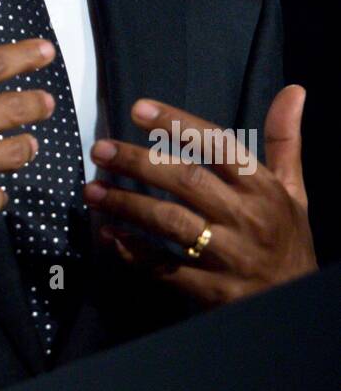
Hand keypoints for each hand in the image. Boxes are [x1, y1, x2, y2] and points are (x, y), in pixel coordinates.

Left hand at [83, 87, 317, 305]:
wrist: (298, 300)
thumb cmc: (288, 236)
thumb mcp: (292, 188)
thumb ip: (283, 139)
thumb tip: (294, 89)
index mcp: (263, 188)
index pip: (218, 146)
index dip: (178, 124)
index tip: (137, 109)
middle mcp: (246, 218)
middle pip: (187, 181)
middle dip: (138, 163)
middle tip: (99, 149)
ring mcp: (229, 257)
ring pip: (171, 224)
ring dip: (127, 205)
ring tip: (92, 192)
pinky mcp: (213, 291)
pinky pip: (166, 269)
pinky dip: (135, 252)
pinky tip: (110, 235)